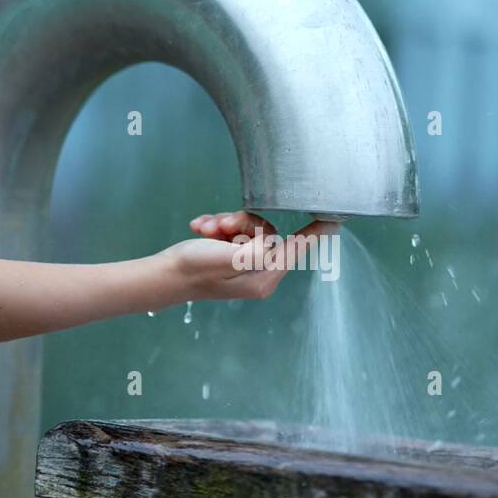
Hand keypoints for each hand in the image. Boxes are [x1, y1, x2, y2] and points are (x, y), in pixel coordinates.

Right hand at [163, 211, 338, 299]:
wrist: (162, 274)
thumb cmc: (192, 268)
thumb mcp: (226, 257)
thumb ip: (254, 250)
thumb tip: (274, 242)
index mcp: (264, 277)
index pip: (296, 250)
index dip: (315, 233)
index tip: (335, 219)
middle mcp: (260, 272)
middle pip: (267, 232)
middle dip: (240, 222)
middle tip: (219, 226)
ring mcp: (247, 264)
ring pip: (249, 227)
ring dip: (225, 222)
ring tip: (204, 228)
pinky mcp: (234, 255)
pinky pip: (235, 230)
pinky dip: (217, 225)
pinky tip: (201, 227)